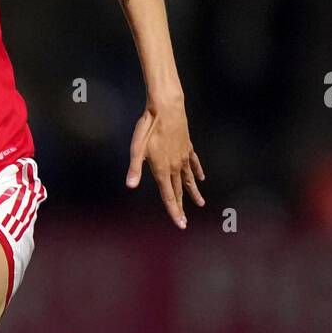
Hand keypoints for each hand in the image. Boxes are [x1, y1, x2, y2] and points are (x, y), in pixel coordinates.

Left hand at [126, 94, 204, 227]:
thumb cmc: (149, 127)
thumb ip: (135, 169)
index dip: (174, 211)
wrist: (167, 108)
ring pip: (189, 179)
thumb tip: (130, 186)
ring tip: (201, 203)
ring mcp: (183, 157)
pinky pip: (194, 163)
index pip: (169, 196)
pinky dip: (198, 171)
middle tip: (185, 222)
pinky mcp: (187, 147)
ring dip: (194, 192)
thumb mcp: (137, 148)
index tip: (181, 224)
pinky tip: (201, 177)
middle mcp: (175, 166)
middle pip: (179, 191)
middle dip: (181, 207)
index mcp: (162, 170)